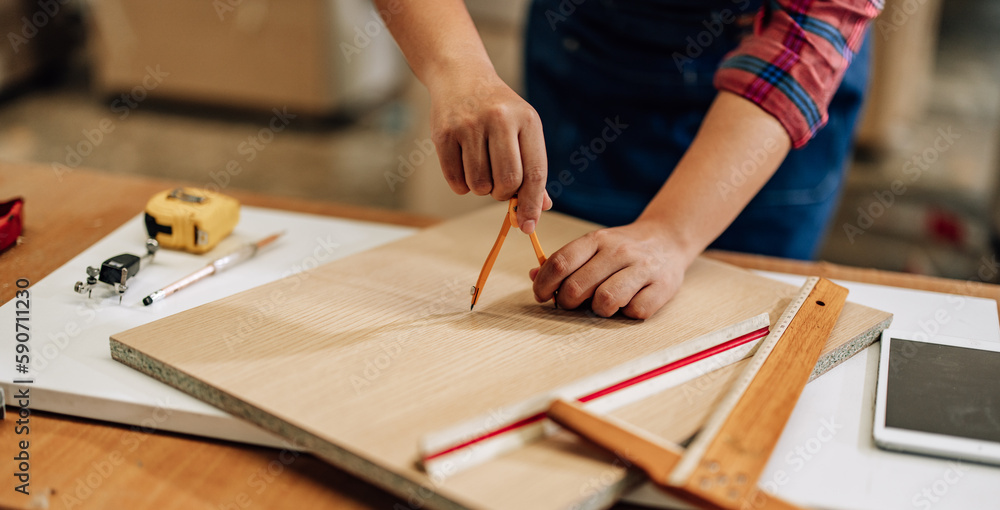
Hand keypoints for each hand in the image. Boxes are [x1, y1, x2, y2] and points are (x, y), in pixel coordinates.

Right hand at [428, 70, 551, 233]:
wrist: (461, 76)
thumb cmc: (499, 112)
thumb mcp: (523, 130)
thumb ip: (533, 169)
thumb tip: (539, 211)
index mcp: (527, 120)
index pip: (535, 173)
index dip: (532, 204)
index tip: (528, 226)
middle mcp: (500, 119)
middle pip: (508, 182)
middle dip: (504, 195)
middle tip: (500, 186)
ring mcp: (469, 125)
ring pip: (480, 184)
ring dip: (481, 188)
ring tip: (481, 169)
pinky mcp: (444, 133)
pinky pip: (455, 180)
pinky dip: (461, 185)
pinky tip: (464, 166)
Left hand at [529, 221, 693, 318]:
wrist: (669, 238)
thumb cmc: (623, 249)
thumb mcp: (594, 245)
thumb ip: (565, 261)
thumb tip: (534, 276)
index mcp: (597, 240)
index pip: (560, 263)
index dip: (544, 284)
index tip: (541, 295)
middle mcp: (619, 251)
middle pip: (577, 286)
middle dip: (567, 302)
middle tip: (572, 303)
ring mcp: (642, 268)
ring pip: (606, 300)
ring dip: (598, 310)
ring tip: (602, 304)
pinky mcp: (663, 286)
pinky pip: (635, 311)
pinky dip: (627, 313)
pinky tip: (628, 304)